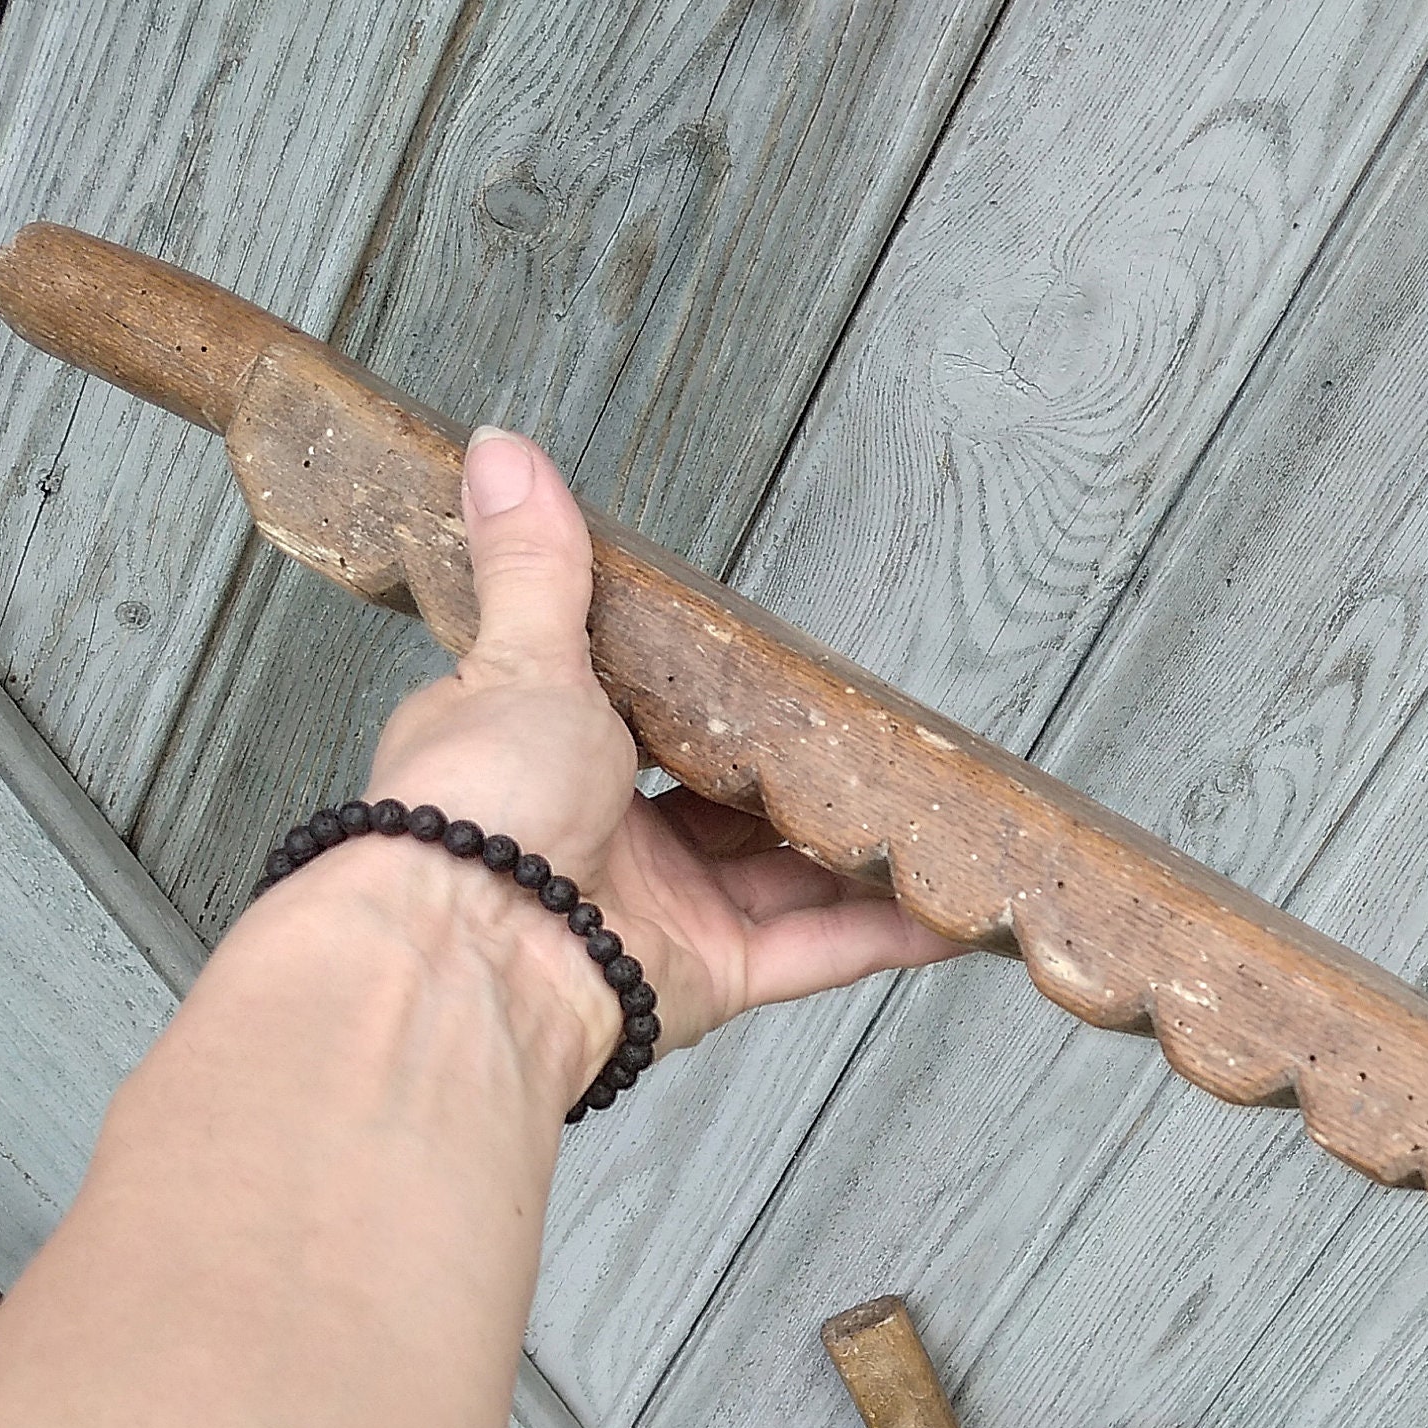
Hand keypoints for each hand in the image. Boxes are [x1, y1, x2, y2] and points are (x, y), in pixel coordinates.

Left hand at [363, 426, 961, 1058]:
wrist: (475, 948)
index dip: (705, 698)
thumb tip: (502, 451)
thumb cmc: (478, 805)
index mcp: (548, 761)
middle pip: (727, 807)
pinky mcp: (712, 977)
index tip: (772, 670)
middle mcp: (605, 841)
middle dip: (802, 779)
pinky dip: (886, 933)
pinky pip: (816, 949)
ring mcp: (663, 913)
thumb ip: (537, 568)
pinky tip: (951, 909)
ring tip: (932, 816)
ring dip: (859, 852)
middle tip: (874, 738)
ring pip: (786, 879)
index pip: (637, 721)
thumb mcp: (520, 659)